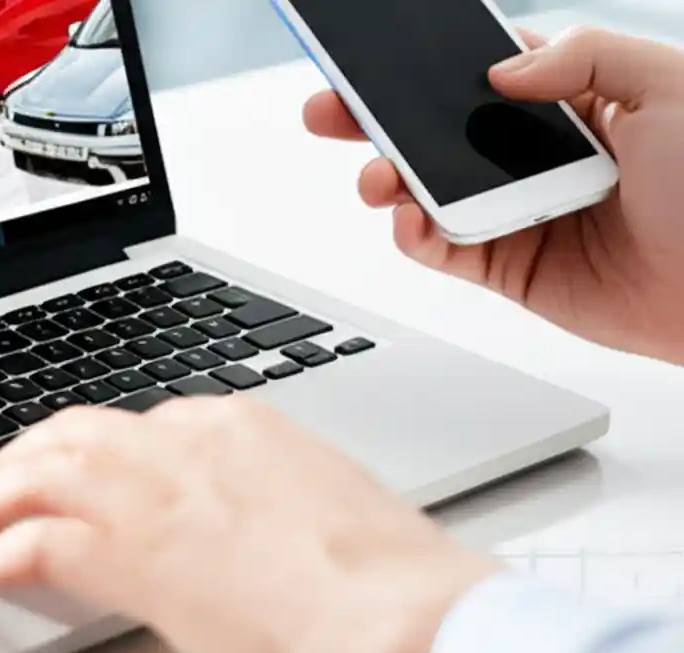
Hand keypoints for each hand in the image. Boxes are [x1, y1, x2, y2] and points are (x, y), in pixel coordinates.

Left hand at [0, 401, 496, 652]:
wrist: (389, 604)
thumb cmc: (378, 568)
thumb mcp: (317, 503)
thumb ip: (263, 496)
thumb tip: (240, 522)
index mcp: (234, 424)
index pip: (135, 424)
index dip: (88, 451)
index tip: (71, 471)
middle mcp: (182, 443)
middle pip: (74, 433)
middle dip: (24, 458)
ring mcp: (151, 492)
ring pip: (42, 472)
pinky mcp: (131, 552)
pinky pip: (41, 539)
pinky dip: (6, 547)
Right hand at [304, 28, 683, 364]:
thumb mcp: (669, 87)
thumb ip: (585, 56)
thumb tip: (501, 72)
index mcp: (578, 100)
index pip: (484, 74)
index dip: (428, 68)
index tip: (376, 62)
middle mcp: (540, 155)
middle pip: (439, 131)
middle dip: (377, 121)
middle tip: (331, 113)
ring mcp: (520, 211)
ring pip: (431, 192)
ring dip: (388, 181)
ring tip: (374, 179)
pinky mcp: (511, 267)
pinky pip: (446, 249)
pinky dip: (415, 237)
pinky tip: (408, 221)